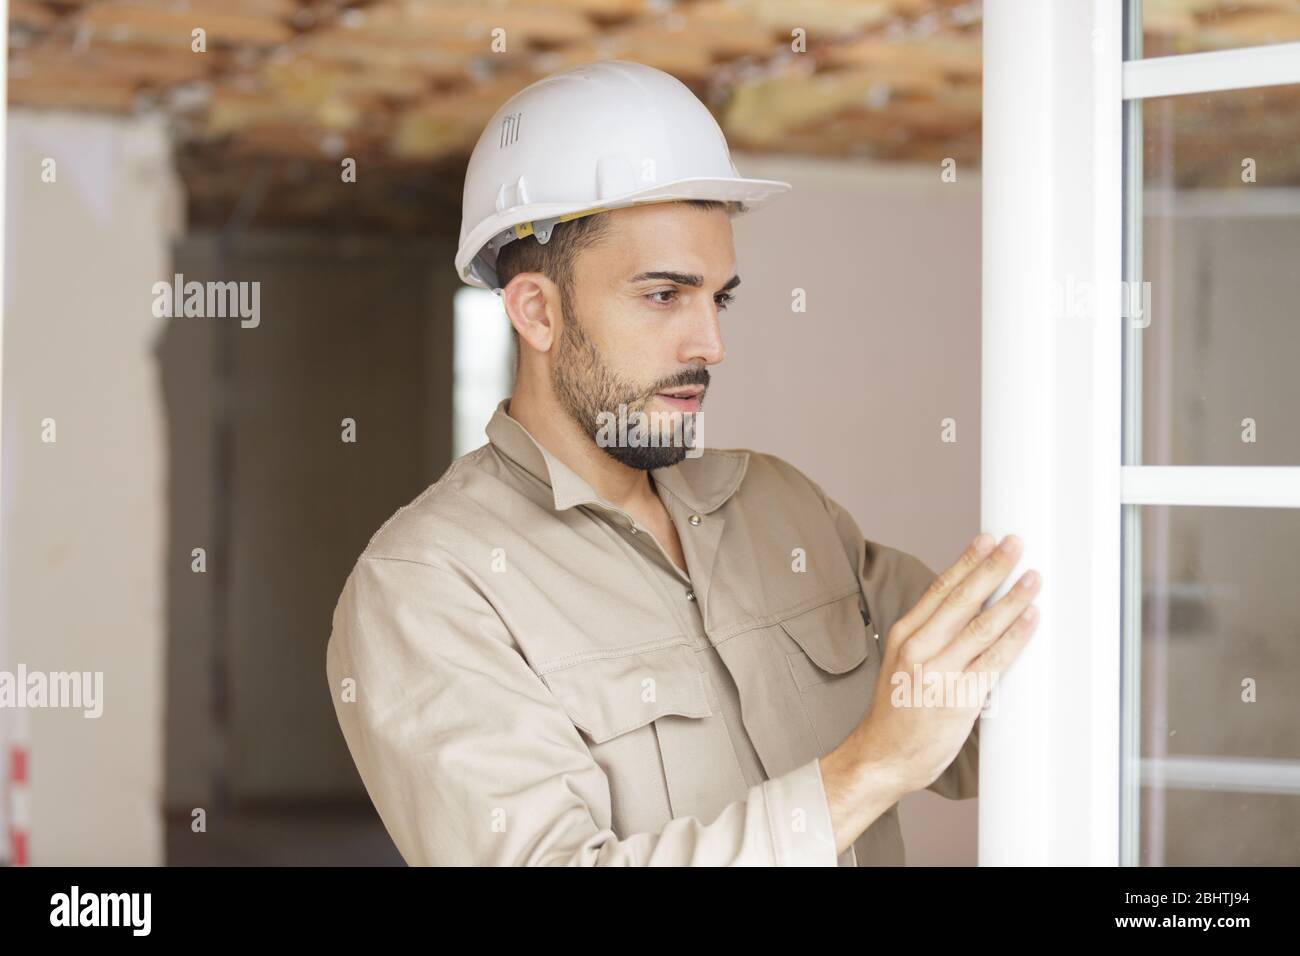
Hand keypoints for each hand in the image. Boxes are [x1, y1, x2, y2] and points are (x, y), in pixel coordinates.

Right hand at [849, 533, 1040, 794]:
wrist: (883, 756)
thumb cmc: (897, 711)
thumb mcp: (902, 662)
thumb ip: (930, 636)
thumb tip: (969, 608)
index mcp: (904, 635)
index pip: (940, 589)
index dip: (967, 561)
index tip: (986, 539)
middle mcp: (920, 648)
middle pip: (963, 599)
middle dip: (993, 568)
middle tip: (1016, 544)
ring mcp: (940, 673)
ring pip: (983, 626)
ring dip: (1013, 598)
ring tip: (1032, 578)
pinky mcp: (961, 698)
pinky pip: (995, 661)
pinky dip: (1016, 637)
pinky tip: (1031, 620)